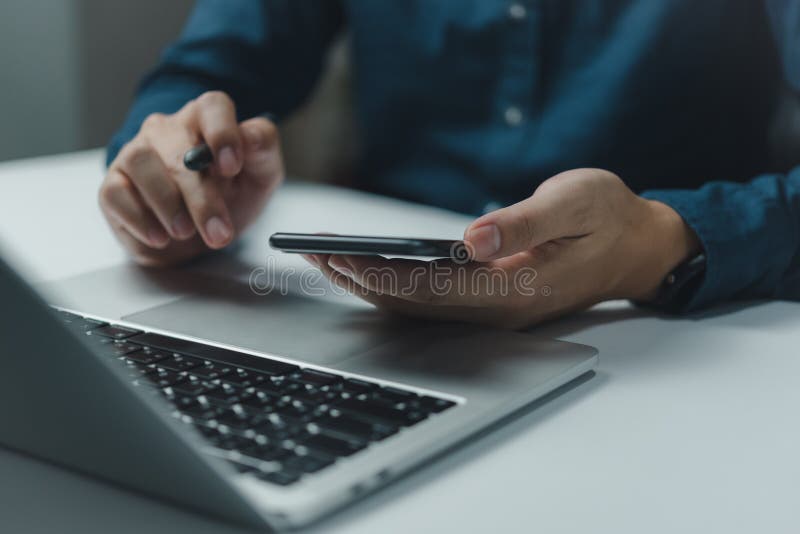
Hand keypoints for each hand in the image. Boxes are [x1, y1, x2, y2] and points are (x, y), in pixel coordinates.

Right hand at [99, 91, 283, 265]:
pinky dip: (138, 218)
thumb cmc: (232, 193)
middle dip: (201, 197)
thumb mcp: (261, 174)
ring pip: (141, 163)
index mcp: (206, 119)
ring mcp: (136, 153)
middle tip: (218, 231)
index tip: (231, 167)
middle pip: (178, 149)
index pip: (213, 107)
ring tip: (186, 232)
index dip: (222, 134)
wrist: (202, 230)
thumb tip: (253, 137)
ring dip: (166, 204)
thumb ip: (263, 150)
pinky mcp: (114, 184)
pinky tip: (159, 237)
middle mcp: (167, 130)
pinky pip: (115, 193)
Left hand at [307, 169, 699, 328]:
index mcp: (516, 287)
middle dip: (362, 281)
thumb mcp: (575, 203)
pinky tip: (368, 266)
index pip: (434, 288)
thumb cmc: (609, 217)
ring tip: (327, 260)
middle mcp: (499, 307)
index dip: (384, 274)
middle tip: (315, 256)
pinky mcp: (489, 297)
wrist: (638, 245)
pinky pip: (430, 297)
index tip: (343, 257)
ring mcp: (493, 307)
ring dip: (370, 285)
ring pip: (417, 305)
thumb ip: (524, 221)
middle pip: (415, 303)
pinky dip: (393, 283)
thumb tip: (473, 237)